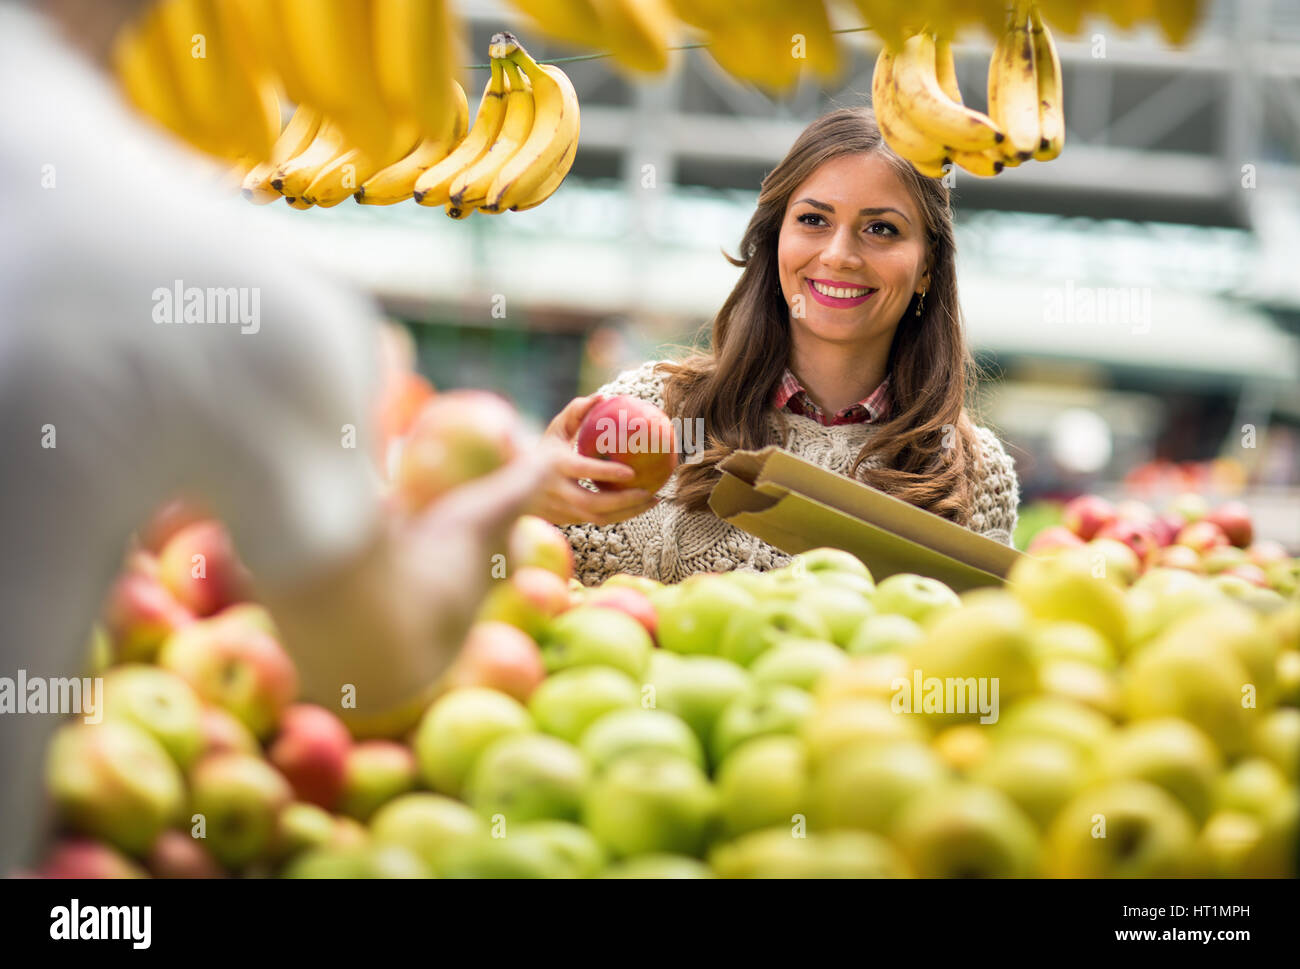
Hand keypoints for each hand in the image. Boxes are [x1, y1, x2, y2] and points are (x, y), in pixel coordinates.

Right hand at [534, 394, 659, 526]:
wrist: (514, 489)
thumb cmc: (542, 452)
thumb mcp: (555, 430)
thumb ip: (576, 412)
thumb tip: (602, 398)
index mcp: (554, 466)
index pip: (583, 471)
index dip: (606, 473)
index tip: (631, 471)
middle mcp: (558, 491)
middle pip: (593, 504)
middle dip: (624, 501)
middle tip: (649, 491)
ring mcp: (562, 510)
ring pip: (599, 518)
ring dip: (629, 512)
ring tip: (654, 500)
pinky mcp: (567, 521)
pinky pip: (598, 520)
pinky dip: (621, 515)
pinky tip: (641, 504)